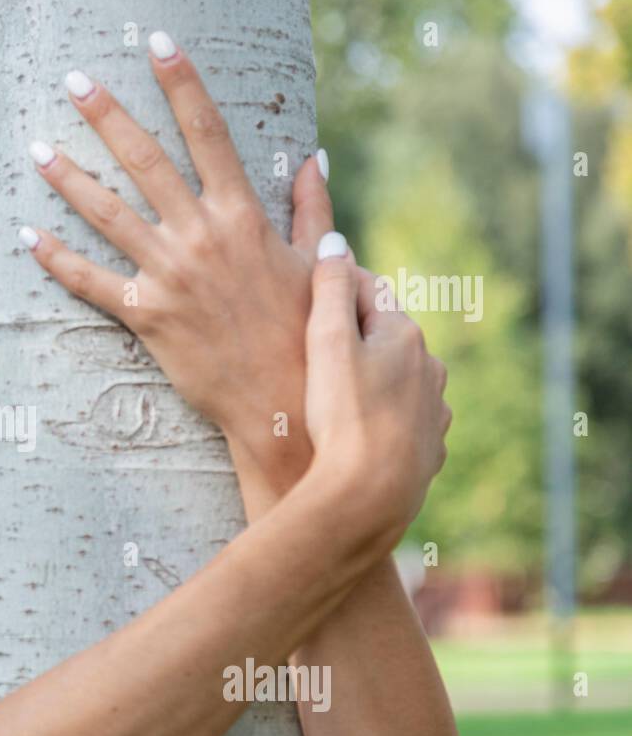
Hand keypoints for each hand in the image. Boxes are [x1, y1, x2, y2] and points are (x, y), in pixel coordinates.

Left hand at [18, 31, 334, 488]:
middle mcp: (202, 236)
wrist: (282, 399)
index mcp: (243, 215)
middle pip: (146, 161)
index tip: (158, 44)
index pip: (208, 133)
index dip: (182, 84)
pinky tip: (26, 236)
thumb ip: (310, 207)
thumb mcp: (313, 261)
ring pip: (107, 214)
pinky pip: (91, 281)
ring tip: (35, 148)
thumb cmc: (303, 328)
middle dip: (107, 116)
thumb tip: (314, 156)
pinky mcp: (145, 315)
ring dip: (68, 178)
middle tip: (75, 80)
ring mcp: (170, 275)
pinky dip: (56, 259)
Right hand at [303, 233, 450, 547]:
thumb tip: (336, 241)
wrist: (368, 494)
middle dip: (352, 334)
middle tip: (310, 342)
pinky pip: (401, 422)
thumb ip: (329, 288)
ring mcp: (433, 411)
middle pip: (384, 336)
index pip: (367, 291)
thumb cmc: (342, 416)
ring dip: (370, 379)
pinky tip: (355, 433)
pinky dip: (380, 419)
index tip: (304, 288)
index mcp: (405, 334)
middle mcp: (429, 368)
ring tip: (332, 394)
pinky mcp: (428, 449)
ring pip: (396, 381)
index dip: (333, 286)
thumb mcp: (326, 343)